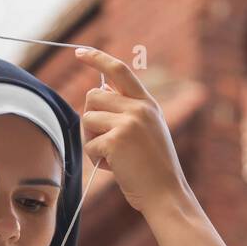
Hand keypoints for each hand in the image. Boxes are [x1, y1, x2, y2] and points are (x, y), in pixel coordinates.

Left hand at [75, 47, 191, 215]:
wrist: (166, 193)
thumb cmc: (153, 168)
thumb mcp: (148, 131)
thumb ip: (128, 111)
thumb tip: (98, 94)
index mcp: (148, 103)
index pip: (119, 70)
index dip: (97, 58)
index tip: (79, 52)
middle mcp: (139, 108)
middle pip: (93, 97)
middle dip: (91, 119)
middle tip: (104, 140)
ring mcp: (129, 122)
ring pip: (88, 119)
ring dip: (92, 140)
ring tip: (112, 156)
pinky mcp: (117, 140)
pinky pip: (89, 144)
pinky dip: (96, 159)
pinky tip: (114, 168)